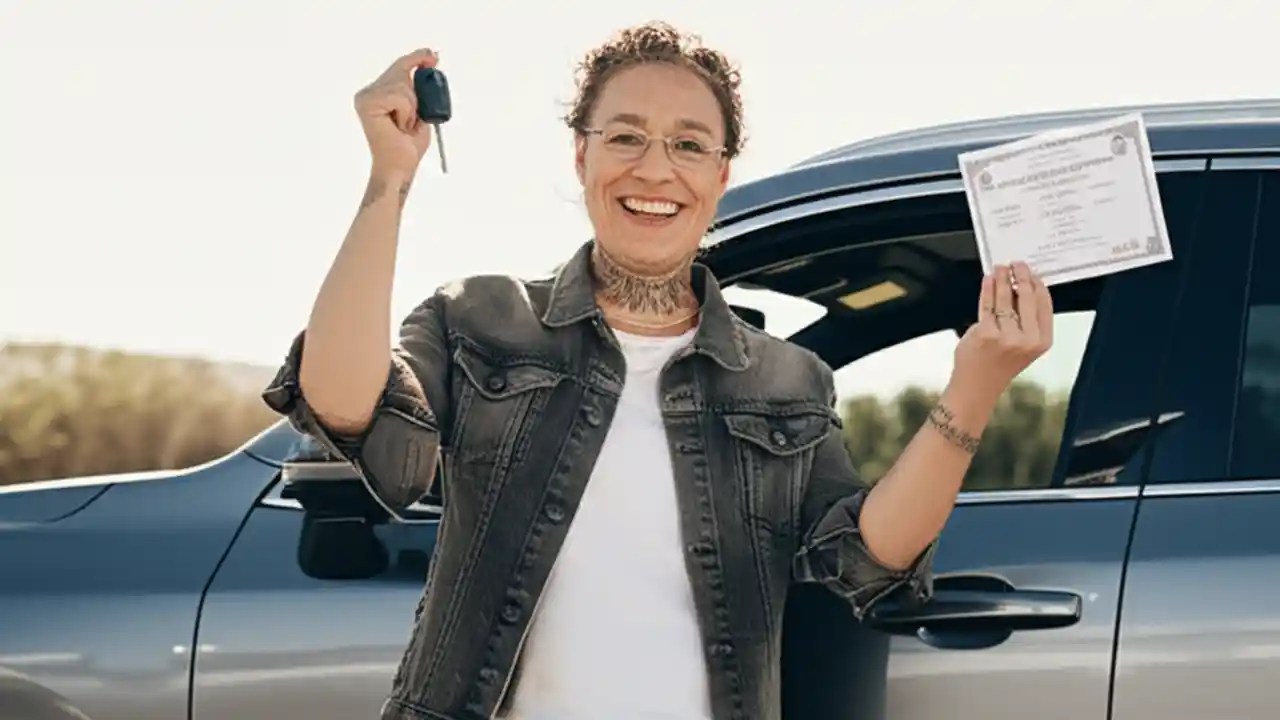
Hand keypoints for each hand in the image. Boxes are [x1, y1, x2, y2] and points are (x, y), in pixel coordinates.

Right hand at [354, 48, 438, 178]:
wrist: (399, 167)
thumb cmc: (408, 145)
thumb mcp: (420, 110)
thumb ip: (419, 88)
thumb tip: (428, 62)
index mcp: (377, 93)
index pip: (399, 67)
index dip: (417, 58)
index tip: (432, 55)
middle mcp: (368, 92)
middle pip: (401, 72)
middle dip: (416, 94)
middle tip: (414, 118)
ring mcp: (365, 97)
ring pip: (403, 86)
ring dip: (412, 109)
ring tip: (404, 126)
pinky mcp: (367, 103)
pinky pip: (400, 97)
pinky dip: (407, 113)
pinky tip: (400, 126)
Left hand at [951, 262, 1053, 403]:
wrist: (977, 386)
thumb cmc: (999, 364)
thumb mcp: (1024, 345)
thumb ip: (1028, 321)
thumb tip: (1023, 287)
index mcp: (1042, 341)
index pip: (1044, 305)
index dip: (1038, 285)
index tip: (1032, 273)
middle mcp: (1027, 339)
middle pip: (1027, 298)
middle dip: (1021, 276)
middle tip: (1016, 264)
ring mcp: (1005, 336)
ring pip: (1006, 299)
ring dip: (1002, 279)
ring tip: (1000, 268)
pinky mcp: (985, 333)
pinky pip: (987, 304)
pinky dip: (987, 289)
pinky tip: (988, 280)